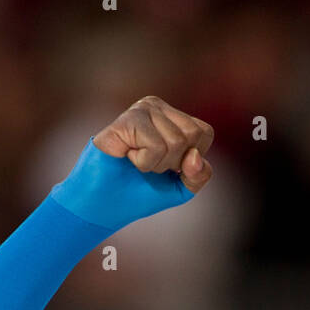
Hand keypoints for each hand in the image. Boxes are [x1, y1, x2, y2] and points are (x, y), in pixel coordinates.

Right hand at [93, 96, 213, 194]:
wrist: (105, 203)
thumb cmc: (140, 191)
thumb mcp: (181, 188)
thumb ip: (199, 175)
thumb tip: (195, 157)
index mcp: (171, 116)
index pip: (204, 132)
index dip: (191, 159)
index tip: (167, 165)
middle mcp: (156, 106)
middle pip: (192, 135)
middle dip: (174, 162)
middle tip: (150, 163)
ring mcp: (140, 109)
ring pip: (176, 141)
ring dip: (156, 164)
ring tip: (136, 160)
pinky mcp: (127, 119)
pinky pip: (155, 146)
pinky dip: (144, 163)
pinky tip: (127, 156)